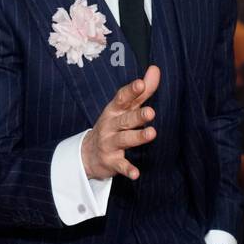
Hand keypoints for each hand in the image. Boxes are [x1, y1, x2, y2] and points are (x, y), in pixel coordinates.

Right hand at [81, 65, 159, 180]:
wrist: (87, 154)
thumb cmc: (112, 126)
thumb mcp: (124, 108)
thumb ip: (141, 92)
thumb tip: (155, 69)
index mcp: (114, 110)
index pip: (122, 98)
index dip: (131, 91)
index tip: (140, 84)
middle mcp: (111, 126)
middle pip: (125, 119)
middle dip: (137, 116)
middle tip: (151, 112)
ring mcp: (110, 144)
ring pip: (124, 139)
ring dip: (137, 137)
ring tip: (151, 134)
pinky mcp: (111, 162)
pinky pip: (120, 166)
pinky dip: (128, 170)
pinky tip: (136, 173)